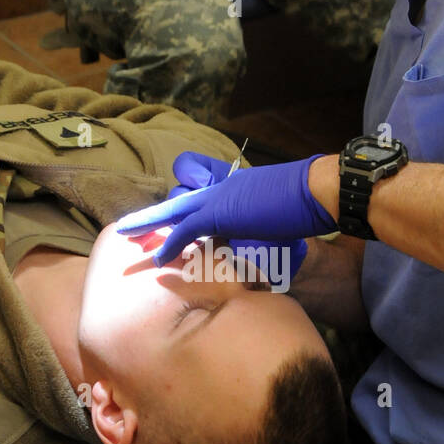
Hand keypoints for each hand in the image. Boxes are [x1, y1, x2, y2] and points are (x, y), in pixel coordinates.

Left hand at [118, 150, 336, 265]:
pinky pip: (184, 229)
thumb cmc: (304, 207)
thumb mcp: (275, 218)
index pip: (196, 193)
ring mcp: (218, 196)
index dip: (179, 209)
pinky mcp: (219, 211)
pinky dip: (169, 243)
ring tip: (128, 239)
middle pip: (177, 200)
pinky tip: (155, 258)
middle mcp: (221, 187)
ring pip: (174, 211)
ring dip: (150, 227)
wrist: (315, 192)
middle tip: (128, 230)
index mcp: (233, 186)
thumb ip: (257, 230)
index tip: (164, 225)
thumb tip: (259, 254)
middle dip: (152, 217)